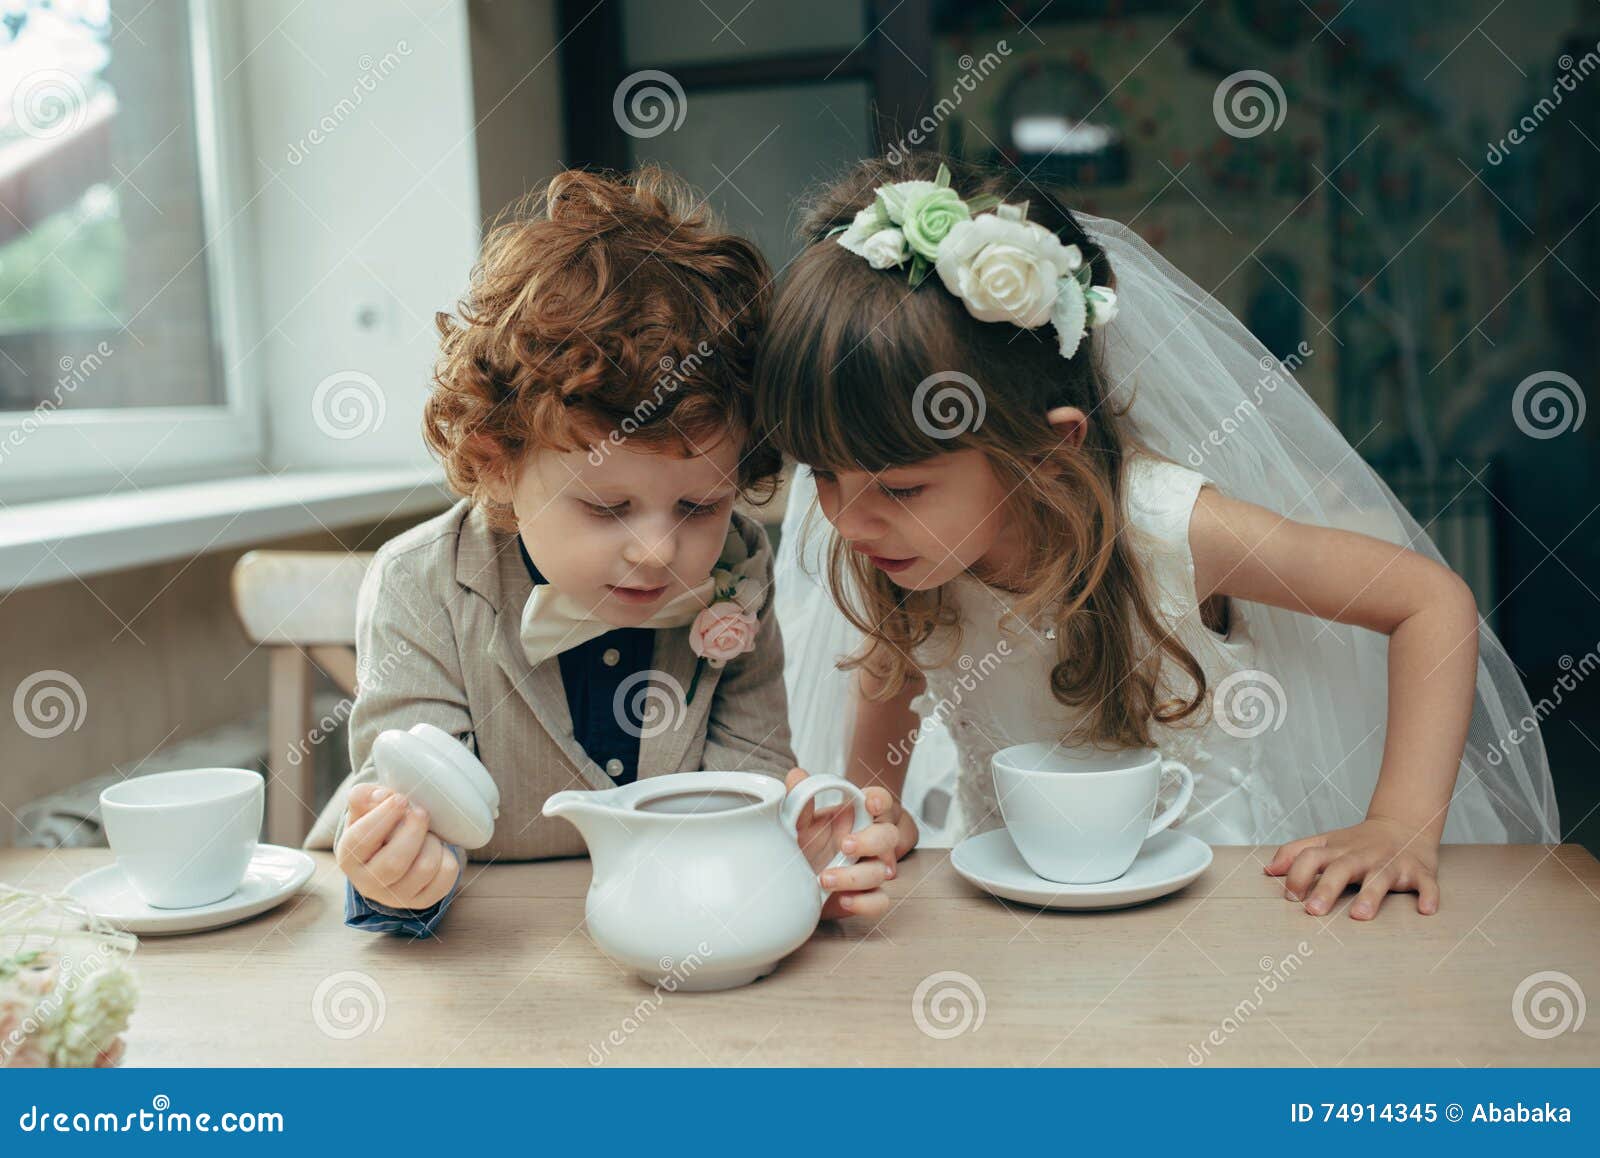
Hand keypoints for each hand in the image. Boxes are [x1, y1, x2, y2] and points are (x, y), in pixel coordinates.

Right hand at [336, 783, 460, 910]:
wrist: (393, 851)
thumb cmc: (379, 826)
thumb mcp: (364, 809)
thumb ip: (365, 796)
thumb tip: (381, 796)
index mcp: (348, 858)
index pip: (361, 841)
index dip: (383, 817)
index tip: (400, 799)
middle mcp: (368, 883)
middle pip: (395, 862)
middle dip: (414, 831)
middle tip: (421, 812)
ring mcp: (396, 897)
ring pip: (424, 868)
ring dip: (432, 842)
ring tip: (428, 832)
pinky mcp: (422, 901)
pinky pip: (446, 875)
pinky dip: (448, 855)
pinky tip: (437, 848)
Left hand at [784, 767, 917, 920]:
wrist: (788, 882)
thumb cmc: (800, 843)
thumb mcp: (794, 820)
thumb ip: (798, 799)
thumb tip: (797, 775)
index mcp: (855, 815)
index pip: (880, 801)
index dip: (880, 800)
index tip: (870, 804)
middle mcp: (867, 841)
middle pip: (889, 836)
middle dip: (871, 841)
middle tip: (845, 845)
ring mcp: (868, 868)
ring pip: (882, 871)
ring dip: (855, 875)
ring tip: (824, 878)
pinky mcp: (865, 895)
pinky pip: (880, 901)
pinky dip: (864, 902)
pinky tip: (842, 899)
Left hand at [1264, 816, 1439, 918]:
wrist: (1403, 825)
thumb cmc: (1358, 842)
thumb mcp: (1325, 842)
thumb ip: (1295, 853)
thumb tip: (1268, 871)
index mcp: (1337, 850)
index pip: (1311, 856)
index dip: (1297, 874)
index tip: (1289, 896)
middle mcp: (1362, 856)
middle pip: (1341, 869)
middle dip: (1326, 889)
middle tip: (1313, 911)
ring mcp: (1391, 863)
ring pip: (1380, 878)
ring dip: (1370, 896)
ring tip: (1359, 915)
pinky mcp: (1419, 872)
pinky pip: (1426, 884)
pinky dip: (1428, 896)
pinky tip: (1425, 910)